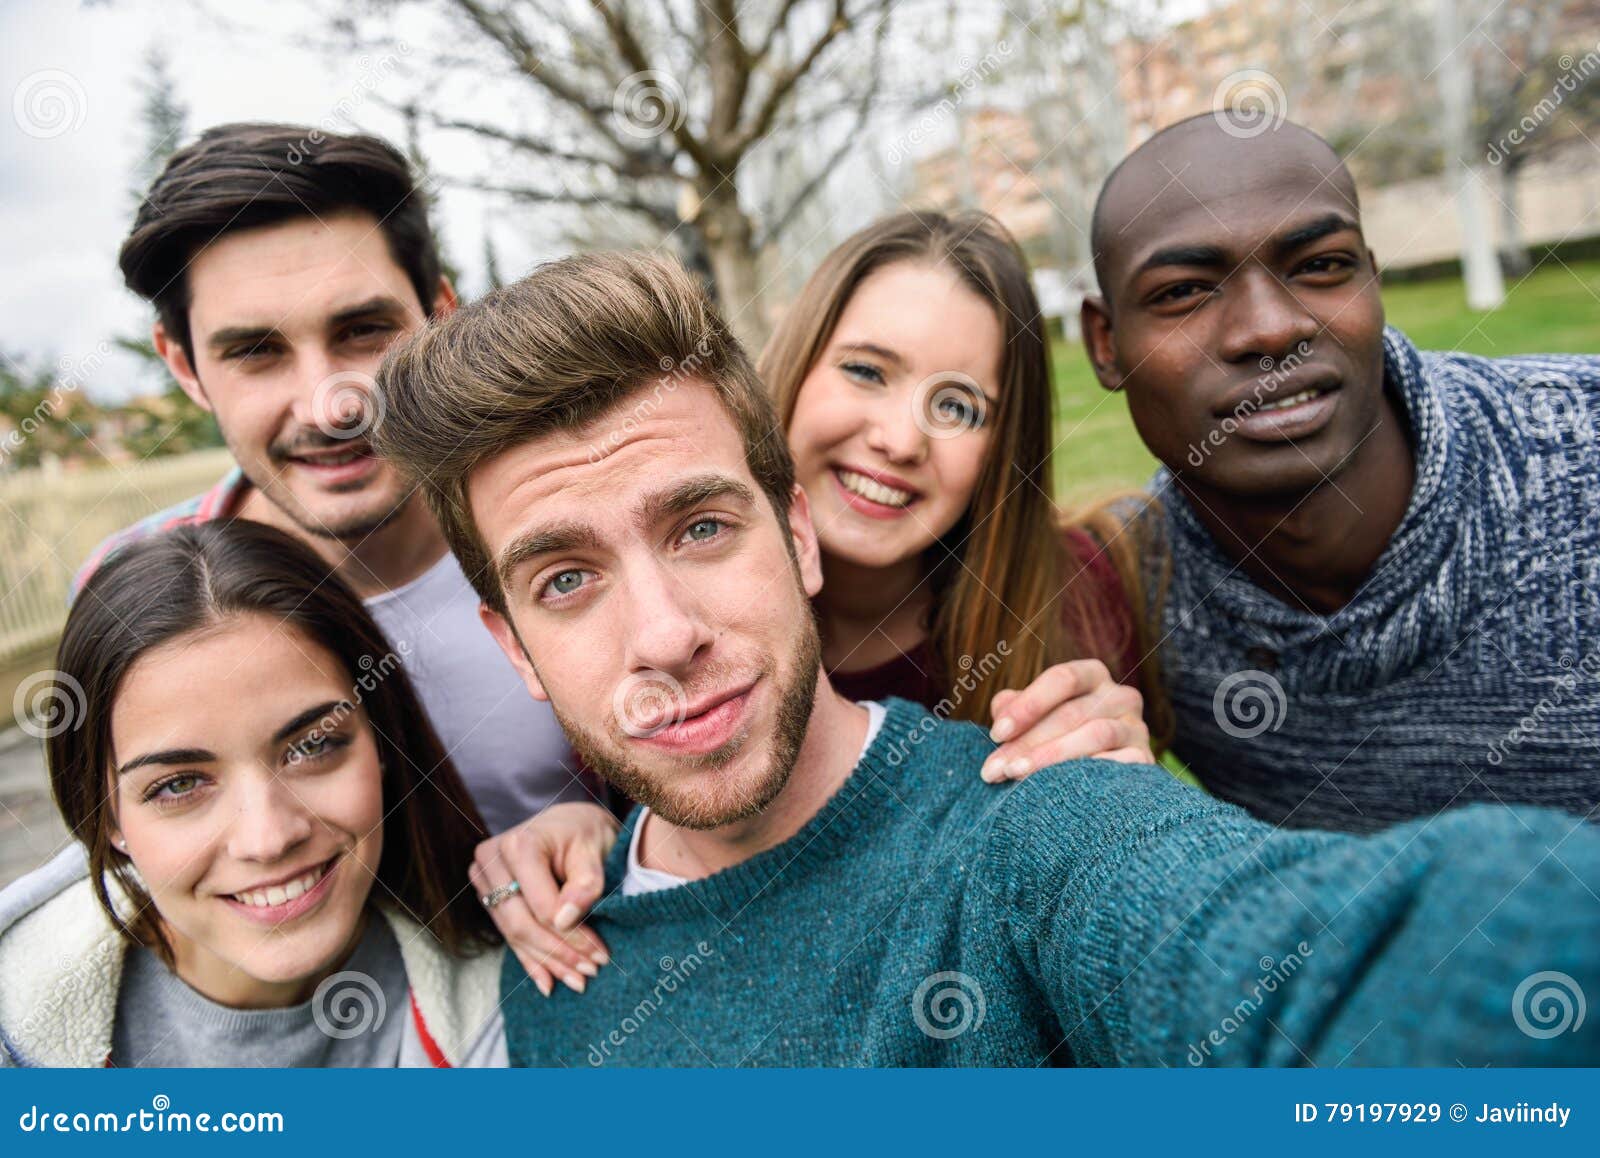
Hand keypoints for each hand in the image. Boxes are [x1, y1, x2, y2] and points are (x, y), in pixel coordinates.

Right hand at [469, 801, 620, 995]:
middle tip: (590, 973)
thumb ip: (585, 882)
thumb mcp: (594, 850)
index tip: (600, 955)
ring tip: (578, 980)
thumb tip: (566, 920)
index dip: (572, 936)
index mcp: (519, 845)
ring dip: (548, 962)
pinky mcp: (488, 895)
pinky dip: (531, 959)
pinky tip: (549, 981)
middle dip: (559, 954)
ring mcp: (484, 879)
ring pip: (514, 934)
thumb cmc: (585, 834)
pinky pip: (508, 934)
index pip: (542, 907)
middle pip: (522, 924)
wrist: (569, 824)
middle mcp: (492, 861)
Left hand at [981, 659, 1152, 781]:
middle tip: (994, 769)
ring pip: (1096, 734)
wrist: (1100, 781)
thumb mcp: (1034, 716)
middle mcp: (1121, 695)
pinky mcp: (1145, 759)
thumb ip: (1014, 708)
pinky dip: (1087, 773)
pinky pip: (1119, 763)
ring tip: (1015, 775)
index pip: (1063, 678)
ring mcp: (1137, 727)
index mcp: (1092, 675)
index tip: (996, 733)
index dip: (1028, 704)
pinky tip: (1059, 787)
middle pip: (1072, 713)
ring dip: (1051, 757)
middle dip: (1027, 742)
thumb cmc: (1056, 736)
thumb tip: (1002, 712)